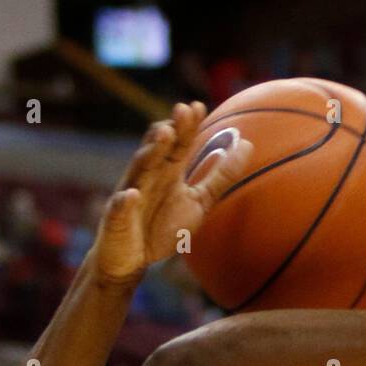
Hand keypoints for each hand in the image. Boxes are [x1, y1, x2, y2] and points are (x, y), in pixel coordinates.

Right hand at [93, 102, 252, 283]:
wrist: (132, 259)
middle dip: (170, 129)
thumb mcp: (199, 201)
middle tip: (183, 110)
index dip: (187, 125)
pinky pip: (120, 208)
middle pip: (159, 148)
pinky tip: (131, 196)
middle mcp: (148, 177)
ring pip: (139, 169)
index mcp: (167, 172)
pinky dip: (125, 201)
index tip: (199, 106)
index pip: (178, 143)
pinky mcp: (117, 218)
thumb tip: (248, 145)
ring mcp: (131, 194)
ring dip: (150, 152)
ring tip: (164, 135)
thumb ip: (220, 176)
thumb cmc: (163, 227)